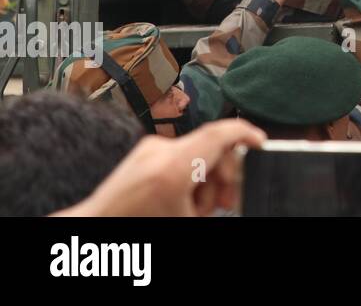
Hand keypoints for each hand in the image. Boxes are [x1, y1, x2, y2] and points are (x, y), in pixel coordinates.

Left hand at [57, 119, 265, 216]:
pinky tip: (183, 199)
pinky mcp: (141, 155)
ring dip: (205, 179)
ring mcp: (147, 151)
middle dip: (225, 173)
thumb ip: (216, 197)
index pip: (220, 134)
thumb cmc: (135, 229)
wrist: (93, 234)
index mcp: (173, 167)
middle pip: (211, 146)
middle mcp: (159, 152)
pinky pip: (177, 157)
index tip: (260, 142)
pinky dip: (188, 175)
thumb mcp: (186, 219)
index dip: (246, 134)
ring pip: (195, 153)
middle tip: (227, 200)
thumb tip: (236, 187)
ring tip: (196, 209)